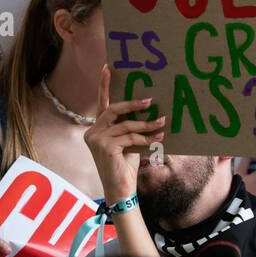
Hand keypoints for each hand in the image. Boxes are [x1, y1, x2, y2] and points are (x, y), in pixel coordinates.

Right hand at [83, 65, 164, 202]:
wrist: (121, 189)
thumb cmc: (126, 165)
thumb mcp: (129, 141)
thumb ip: (130, 126)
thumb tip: (148, 106)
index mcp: (98, 128)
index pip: (102, 104)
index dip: (104, 85)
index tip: (108, 67)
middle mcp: (92, 132)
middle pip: (114, 110)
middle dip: (133, 104)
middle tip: (151, 101)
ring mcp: (96, 140)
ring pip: (126, 125)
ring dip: (146, 124)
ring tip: (162, 123)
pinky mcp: (105, 147)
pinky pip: (129, 137)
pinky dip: (145, 138)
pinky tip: (158, 138)